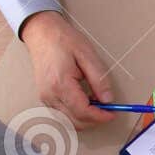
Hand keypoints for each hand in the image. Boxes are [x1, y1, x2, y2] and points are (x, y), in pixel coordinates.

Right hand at [20, 10, 113, 129]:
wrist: (41, 32)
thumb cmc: (62, 40)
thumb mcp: (87, 55)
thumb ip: (99, 79)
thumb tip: (108, 99)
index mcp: (61, 84)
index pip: (83, 112)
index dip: (101, 116)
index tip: (113, 114)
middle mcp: (50, 95)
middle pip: (76, 122)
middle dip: (94, 120)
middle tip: (108, 110)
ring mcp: (45, 98)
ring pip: (69, 121)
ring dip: (85, 118)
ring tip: (97, 104)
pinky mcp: (45, 97)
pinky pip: (63, 114)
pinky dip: (76, 113)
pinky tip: (85, 102)